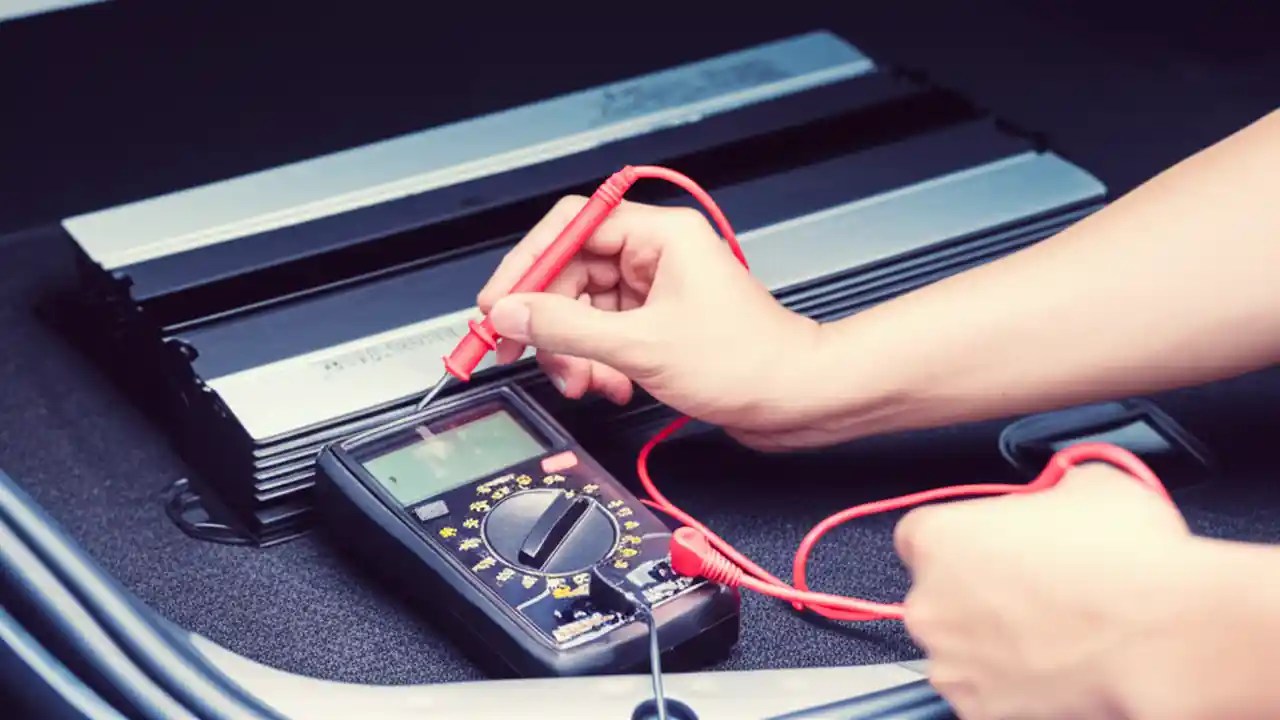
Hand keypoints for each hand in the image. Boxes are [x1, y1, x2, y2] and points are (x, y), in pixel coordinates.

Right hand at [477, 196, 824, 444]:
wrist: (796, 399)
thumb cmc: (748, 361)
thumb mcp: (641, 346)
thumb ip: (567, 328)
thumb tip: (513, 313)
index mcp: (659, 235)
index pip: (571, 226)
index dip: (528, 264)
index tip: (499, 302)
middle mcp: (656, 254)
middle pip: (571, 273)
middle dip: (548, 320)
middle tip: (521, 350)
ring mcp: (657, 290)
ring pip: (584, 310)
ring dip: (573, 351)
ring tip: (583, 382)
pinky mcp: (659, 323)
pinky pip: (605, 334)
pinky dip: (597, 363)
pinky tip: (609, 386)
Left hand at [893, 463, 1197, 718]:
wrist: (1165, 636)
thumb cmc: (1126, 559)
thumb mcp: (1090, 483)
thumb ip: (1051, 489)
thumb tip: (1060, 494)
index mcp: (936, 538)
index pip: (921, 537)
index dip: (963, 541)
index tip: (996, 548)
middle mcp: (928, 604)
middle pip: (939, 595)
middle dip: (979, 594)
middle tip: (1037, 591)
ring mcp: (950, 664)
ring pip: (962, 648)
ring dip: (994, 641)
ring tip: (1057, 632)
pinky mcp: (979, 711)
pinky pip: (988, 693)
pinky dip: (1014, 685)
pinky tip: (1059, 667)